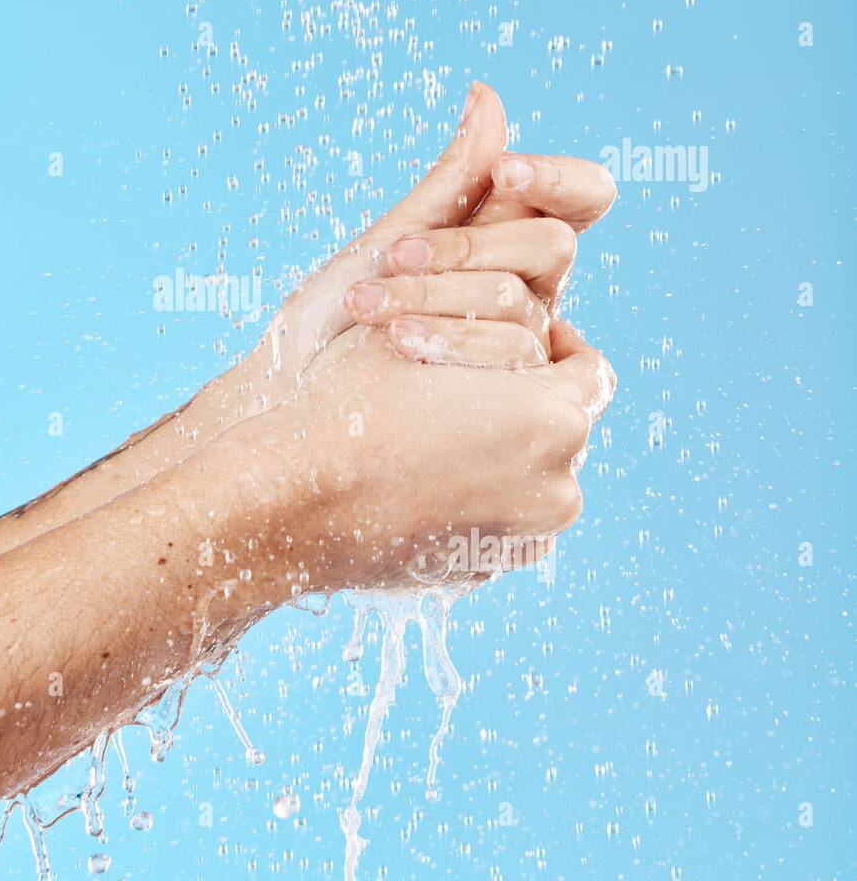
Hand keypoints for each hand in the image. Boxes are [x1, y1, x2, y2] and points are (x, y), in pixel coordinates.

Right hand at [223, 317, 615, 606]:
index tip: (529, 340)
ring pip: (535, 479)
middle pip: (564, 430)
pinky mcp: (484, 570)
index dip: (559, 348)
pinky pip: (500, 522)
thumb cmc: (348, 401)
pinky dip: (477, 496)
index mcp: (554, 419)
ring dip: (506, 450)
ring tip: (446, 427)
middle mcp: (557, 488)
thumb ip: (488, 320)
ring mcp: (524, 539)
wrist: (290, 500)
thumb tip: (521, 310)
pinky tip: (424, 472)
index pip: (590, 373)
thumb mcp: (418, 328)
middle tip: (476, 382)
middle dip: (528, 401)